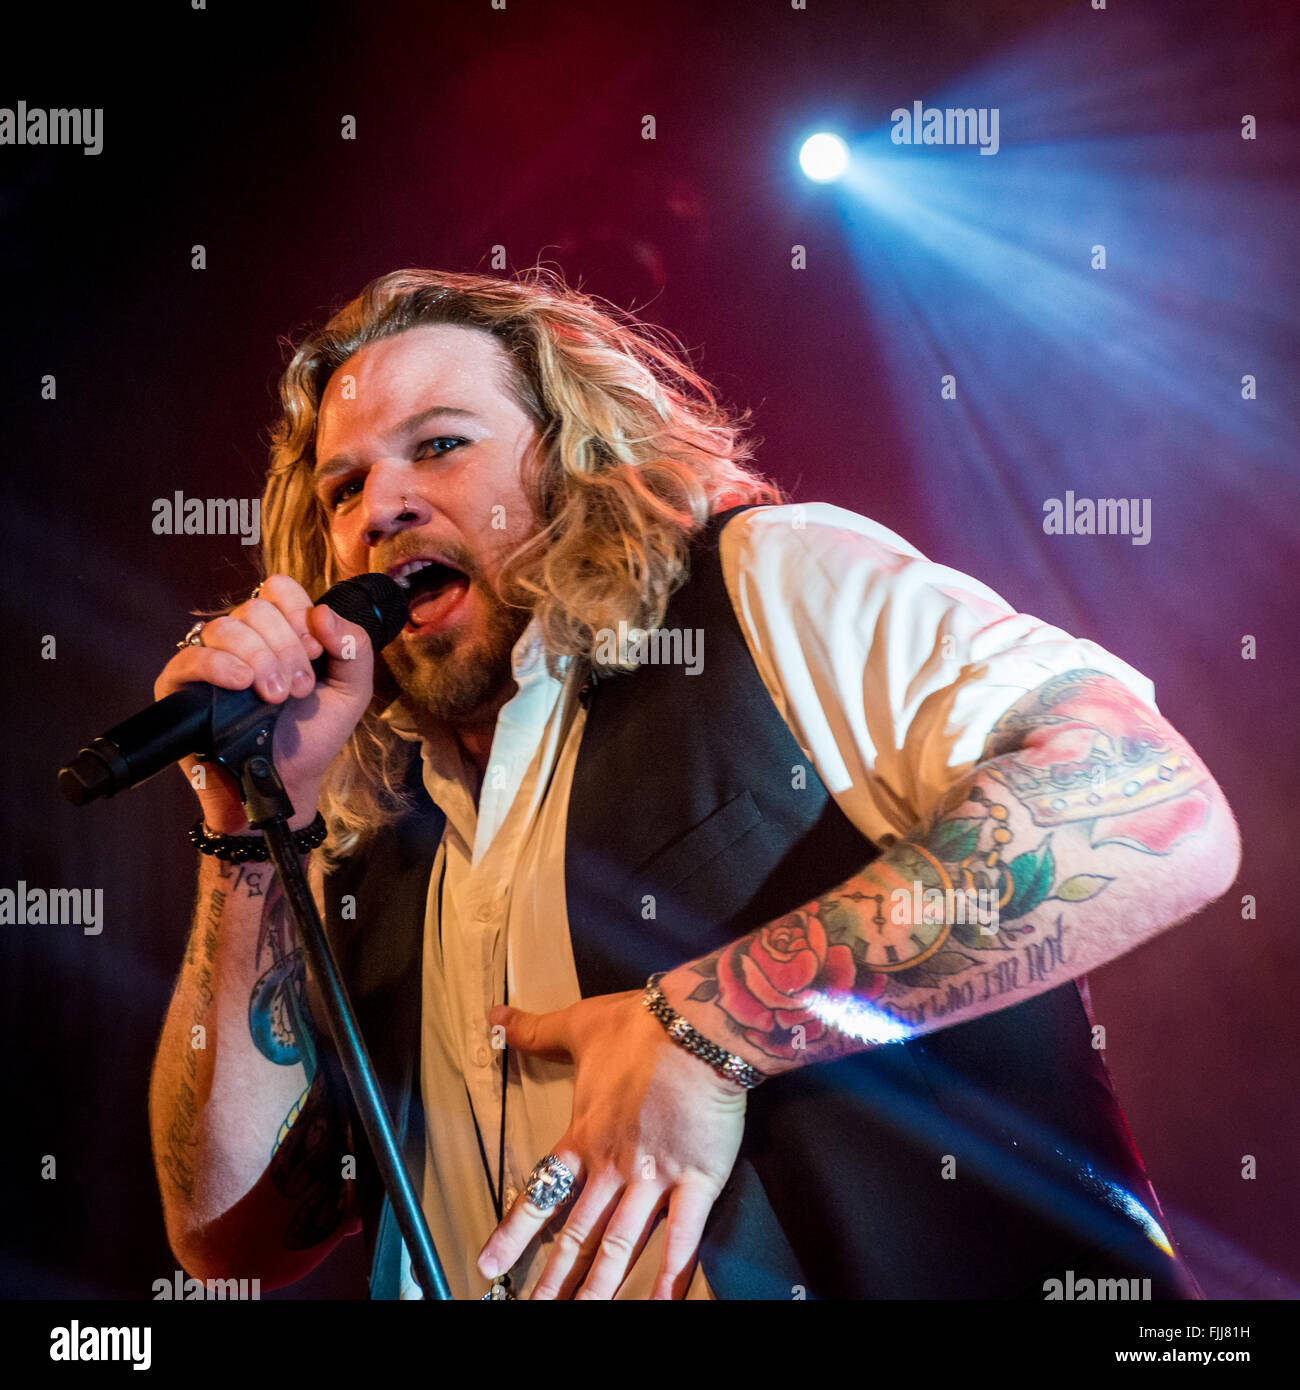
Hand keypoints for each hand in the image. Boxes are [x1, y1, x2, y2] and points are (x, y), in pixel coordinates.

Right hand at [153, 575, 374, 831]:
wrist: (286, 782)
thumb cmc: (313, 737)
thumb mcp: (352, 690)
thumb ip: (354, 646)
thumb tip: (323, 612)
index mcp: (280, 632)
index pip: (279, 589)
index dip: (298, 613)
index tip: (316, 651)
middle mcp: (243, 639)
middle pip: (256, 609)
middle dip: (286, 648)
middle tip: (298, 689)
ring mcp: (210, 659)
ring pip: (226, 628)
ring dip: (260, 660)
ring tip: (275, 697)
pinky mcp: (180, 683)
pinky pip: (192, 655)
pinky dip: (220, 664)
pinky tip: (242, 683)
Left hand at [477, 991, 747, 1299]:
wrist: (697, 1028)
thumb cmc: (640, 1026)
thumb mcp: (580, 1025)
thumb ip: (536, 1030)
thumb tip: (498, 1017)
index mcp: (585, 1136)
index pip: (541, 1194)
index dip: (513, 1233)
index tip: (490, 1265)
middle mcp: (613, 1166)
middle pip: (578, 1234)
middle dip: (554, 1279)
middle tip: (535, 1309)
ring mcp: (654, 1177)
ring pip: (620, 1244)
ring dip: (600, 1286)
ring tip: (584, 1315)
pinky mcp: (696, 1179)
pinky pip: (684, 1236)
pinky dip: (673, 1273)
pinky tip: (664, 1301)